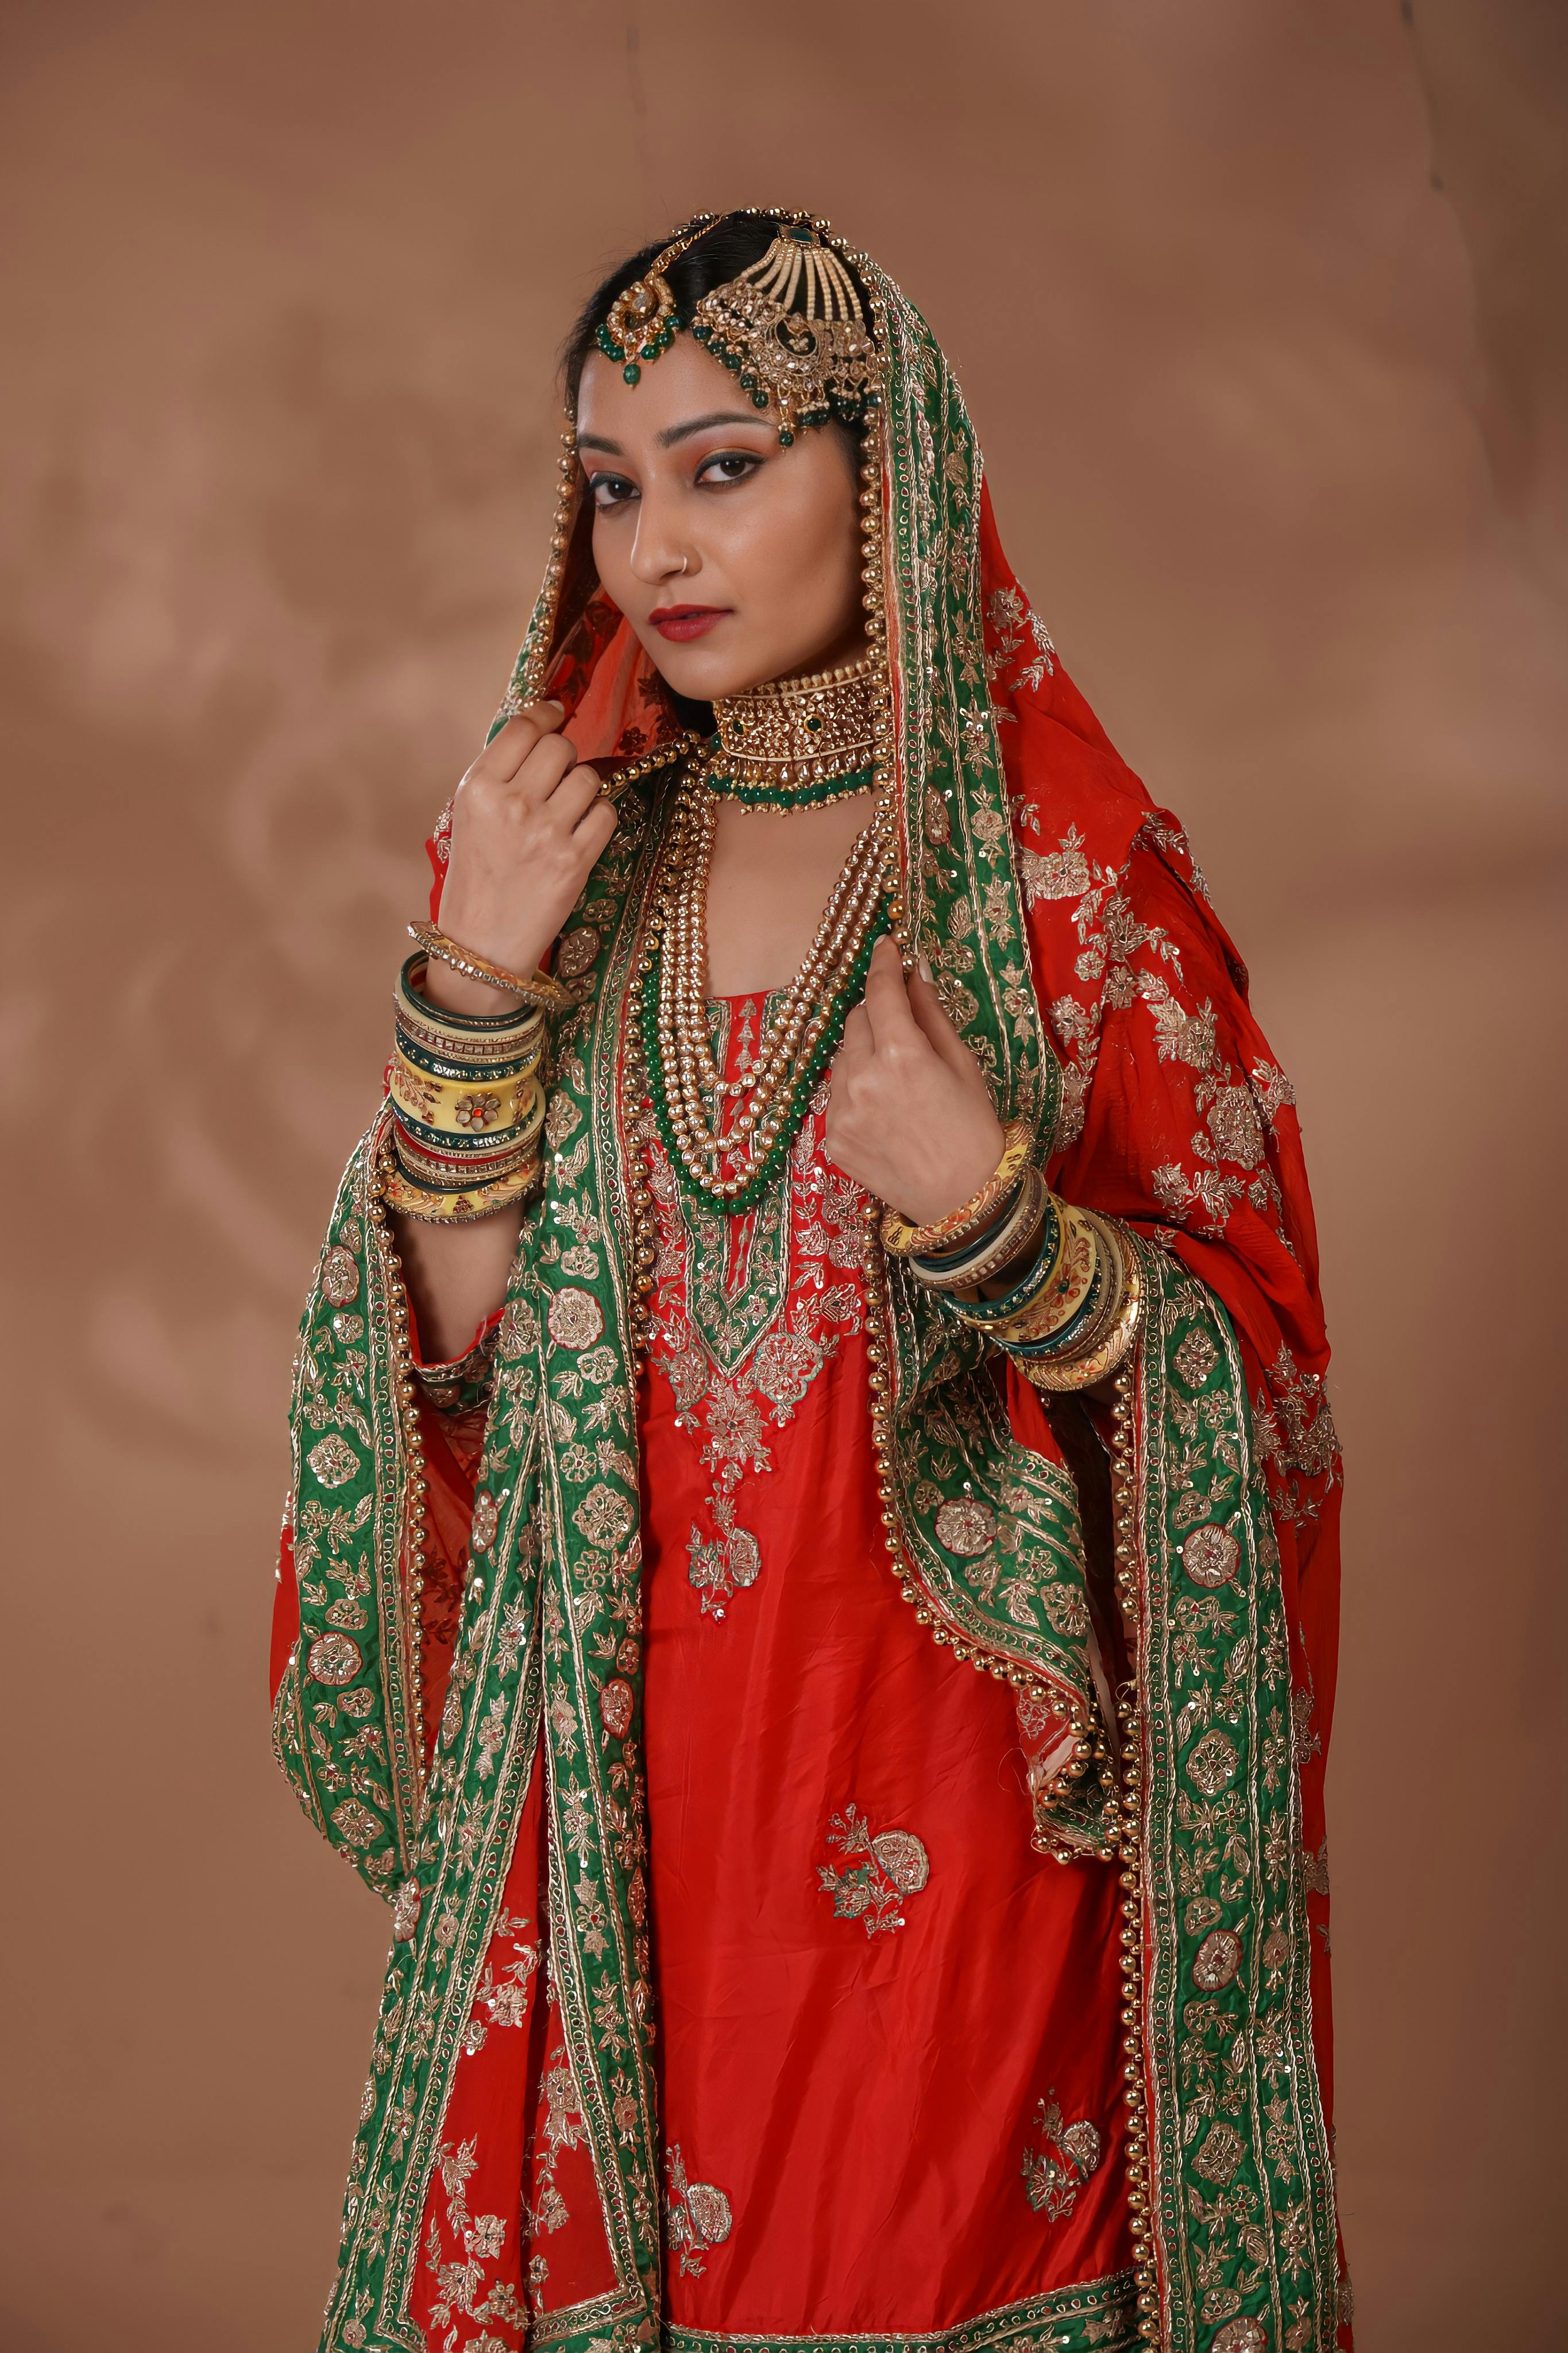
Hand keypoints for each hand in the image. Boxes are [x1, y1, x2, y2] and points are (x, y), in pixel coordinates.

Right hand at [424, 702, 614, 1014]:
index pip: (523, 727)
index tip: (555, 714)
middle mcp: (512, 804)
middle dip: (564, 757)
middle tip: (556, 778)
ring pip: (588, 777)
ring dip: (582, 789)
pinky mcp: (575, 860)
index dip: (545, 715)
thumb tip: (540, 730)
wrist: (480, 945)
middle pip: (560, 747)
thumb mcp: (467, 817)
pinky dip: (598, 819)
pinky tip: (580, 833)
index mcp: (478, 789)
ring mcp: (546, 832)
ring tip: (565, 811)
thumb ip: (499, 774)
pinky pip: (605, 813)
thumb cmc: (474, 877)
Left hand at [824, 937, 1006, 1223]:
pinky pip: (837, 1094)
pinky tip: (885, 1108)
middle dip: (877, 1012)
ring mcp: (842, 1112)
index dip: (882, 963)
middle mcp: (864, 1080)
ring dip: (863, 1051)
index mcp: (902, 1056)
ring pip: (842, 1056)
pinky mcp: (833, 1138)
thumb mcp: (962, 1065)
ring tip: (897, 1077)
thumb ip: (930, 1015)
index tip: (885, 947)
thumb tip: (913, 972)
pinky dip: (856, 1089)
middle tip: (901, 1022)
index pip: (880, 992)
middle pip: (855, 1020)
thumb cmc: (973, 1130)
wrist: (962, 1201)